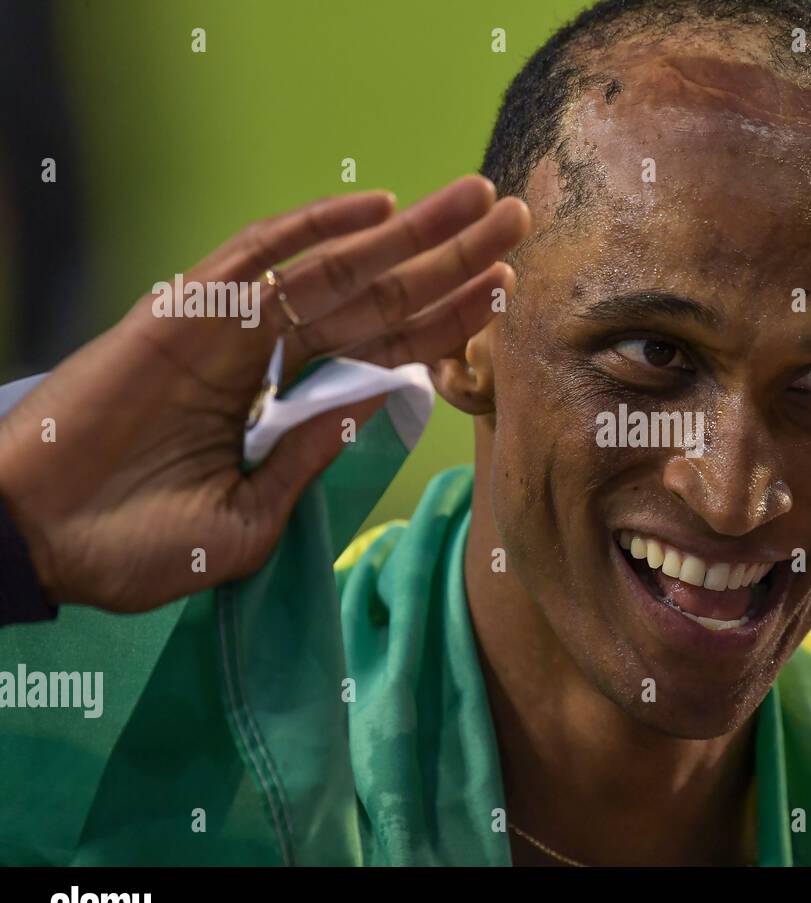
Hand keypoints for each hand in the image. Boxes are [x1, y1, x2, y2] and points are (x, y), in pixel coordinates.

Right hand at [0, 177, 530, 611]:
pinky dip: (314, 228)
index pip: (391, 350)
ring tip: (478, 199)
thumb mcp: (254, 521)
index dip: (451, 318)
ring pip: (339, 266)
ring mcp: (233, 330)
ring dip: (411, 231)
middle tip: (518, 218)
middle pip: (382, 296)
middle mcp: (273, 357)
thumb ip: (316, 456)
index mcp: (292, 406)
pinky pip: (257, 256)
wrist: (44, 546)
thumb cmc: (139, 550)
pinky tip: (376, 206)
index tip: (509, 290)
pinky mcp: (186, 311)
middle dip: (452, 257)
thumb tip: (386, 398)